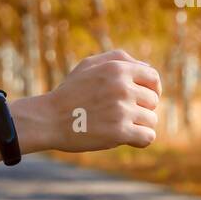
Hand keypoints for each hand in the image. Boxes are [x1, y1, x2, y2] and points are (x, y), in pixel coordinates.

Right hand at [39, 48, 161, 151]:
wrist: (47, 119)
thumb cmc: (69, 93)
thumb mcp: (88, 65)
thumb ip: (118, 59)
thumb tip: (147, 68)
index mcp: (117, 69)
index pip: (153, 78)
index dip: (152, 89)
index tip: (143, 99)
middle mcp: (122, 87)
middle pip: (153, 101)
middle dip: (141, 109)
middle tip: (122, 115)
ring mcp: (121, 110)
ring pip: (151, 120)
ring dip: (139, 125)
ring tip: (120, 126)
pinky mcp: (119, 132)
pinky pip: (147, 137)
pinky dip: (141, 140)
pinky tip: (129, 139)